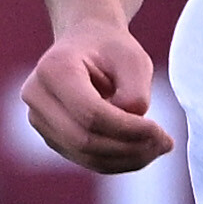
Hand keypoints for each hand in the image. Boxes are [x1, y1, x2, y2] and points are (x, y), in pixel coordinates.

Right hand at [25, 20, 172, 172]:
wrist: (87, 42)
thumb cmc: (111, 48)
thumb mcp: (133, 59)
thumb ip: (135, 92)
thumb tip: (133, 129)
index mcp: (53, 69)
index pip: (90, 113)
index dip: (128, 129)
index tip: (160, 130)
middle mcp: (37, 96)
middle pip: (84, 139)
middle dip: (128, 148)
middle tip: (164, 143)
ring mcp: (39, 120)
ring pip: (84, 155)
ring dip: (126, 159)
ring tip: (158, 148)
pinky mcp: (51, 136)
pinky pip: (85, 158)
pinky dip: (117, 161)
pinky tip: (143, 151)